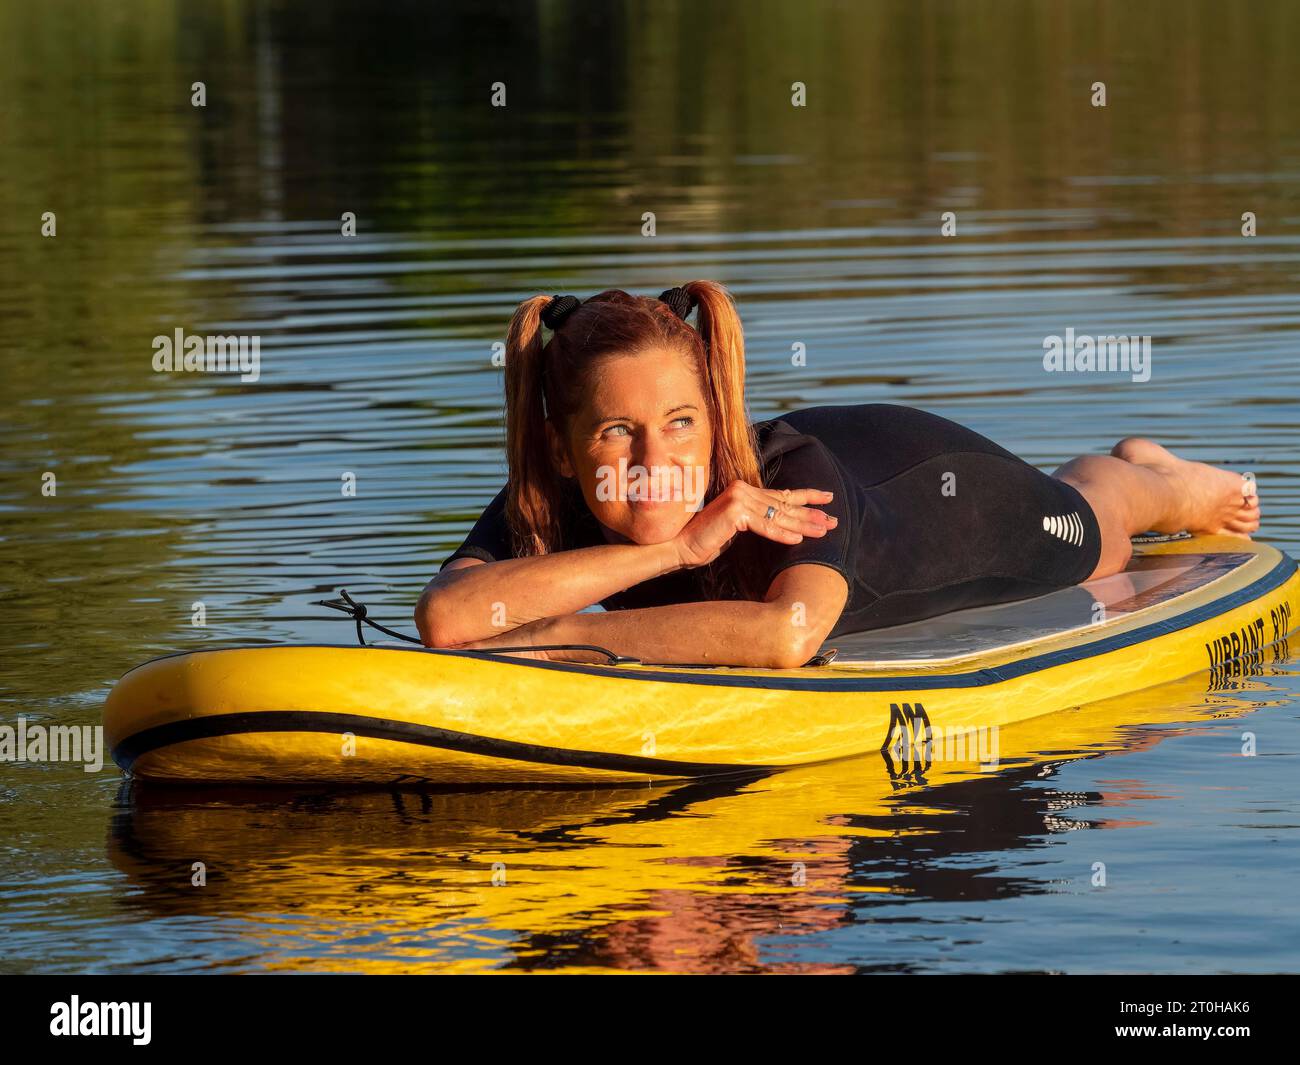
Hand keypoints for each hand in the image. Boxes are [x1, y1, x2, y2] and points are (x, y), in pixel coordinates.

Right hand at [672, 480, 837, 568]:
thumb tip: (782, 526)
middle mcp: (743, 490)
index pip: (782, 494)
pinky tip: (798, 540)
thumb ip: (757, 521)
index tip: (828, 499)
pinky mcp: (735, 512)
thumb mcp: (738, 529)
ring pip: (778, 516)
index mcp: (745, 492)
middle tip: (834, 520)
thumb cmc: (706, 541)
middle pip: (784, 505)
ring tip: (824, 531)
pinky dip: (782, 534)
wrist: (679, 546)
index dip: (807, 496)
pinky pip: (765, 526)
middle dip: (811, 514)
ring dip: (803, 525)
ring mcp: (739, 498)